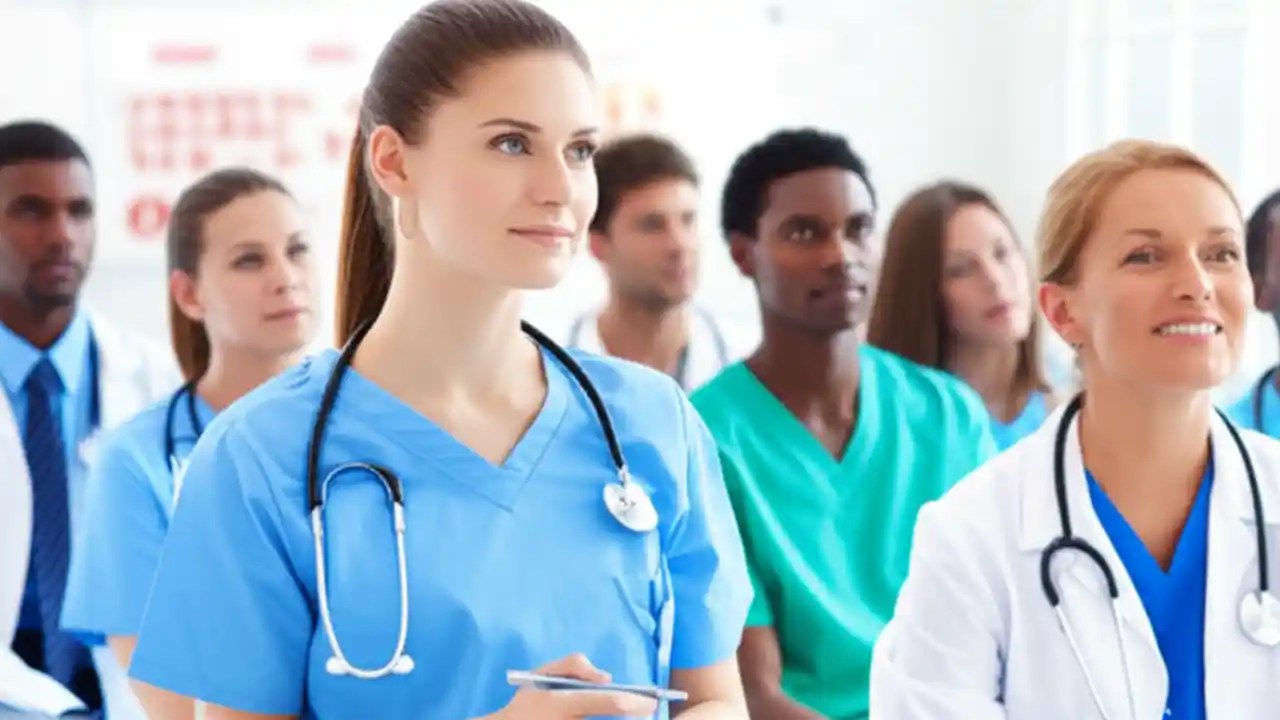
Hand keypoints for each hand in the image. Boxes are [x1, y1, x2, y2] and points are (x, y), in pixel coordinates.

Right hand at [489, 653, 658, 718]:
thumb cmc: (529, 699)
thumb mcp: (543, 672)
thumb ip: (574, 665)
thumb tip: (606, 678)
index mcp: (563, 702)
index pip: (606, 702)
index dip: (633, 702)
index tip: (651, 700)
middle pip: (610, 718)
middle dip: (635, 710)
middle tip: (651, 706)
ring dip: (624, 718)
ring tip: (639, 710)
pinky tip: (623, 717)